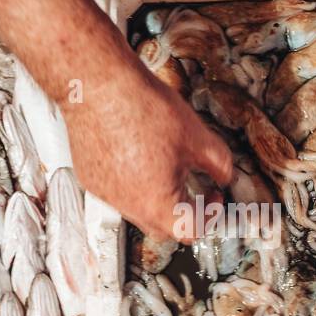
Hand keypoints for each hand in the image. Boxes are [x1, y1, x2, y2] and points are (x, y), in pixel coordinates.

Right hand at [69, 64, 231, 242]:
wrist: (99, 85)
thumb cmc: (143, 109)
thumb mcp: (197, 136)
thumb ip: (219, 164)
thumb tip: (224, 175)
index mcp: (157, 204)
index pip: (191, 230)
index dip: (211, 214)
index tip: (214, 194)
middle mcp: (128, 206)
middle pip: (163, 227)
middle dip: (184, 212)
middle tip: (195, 189)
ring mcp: (105, 194)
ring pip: (138, 210)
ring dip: (157, 197)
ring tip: (166, 165)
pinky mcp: (90, 179)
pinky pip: (117, 193)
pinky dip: (132, 183)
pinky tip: (138, 154)